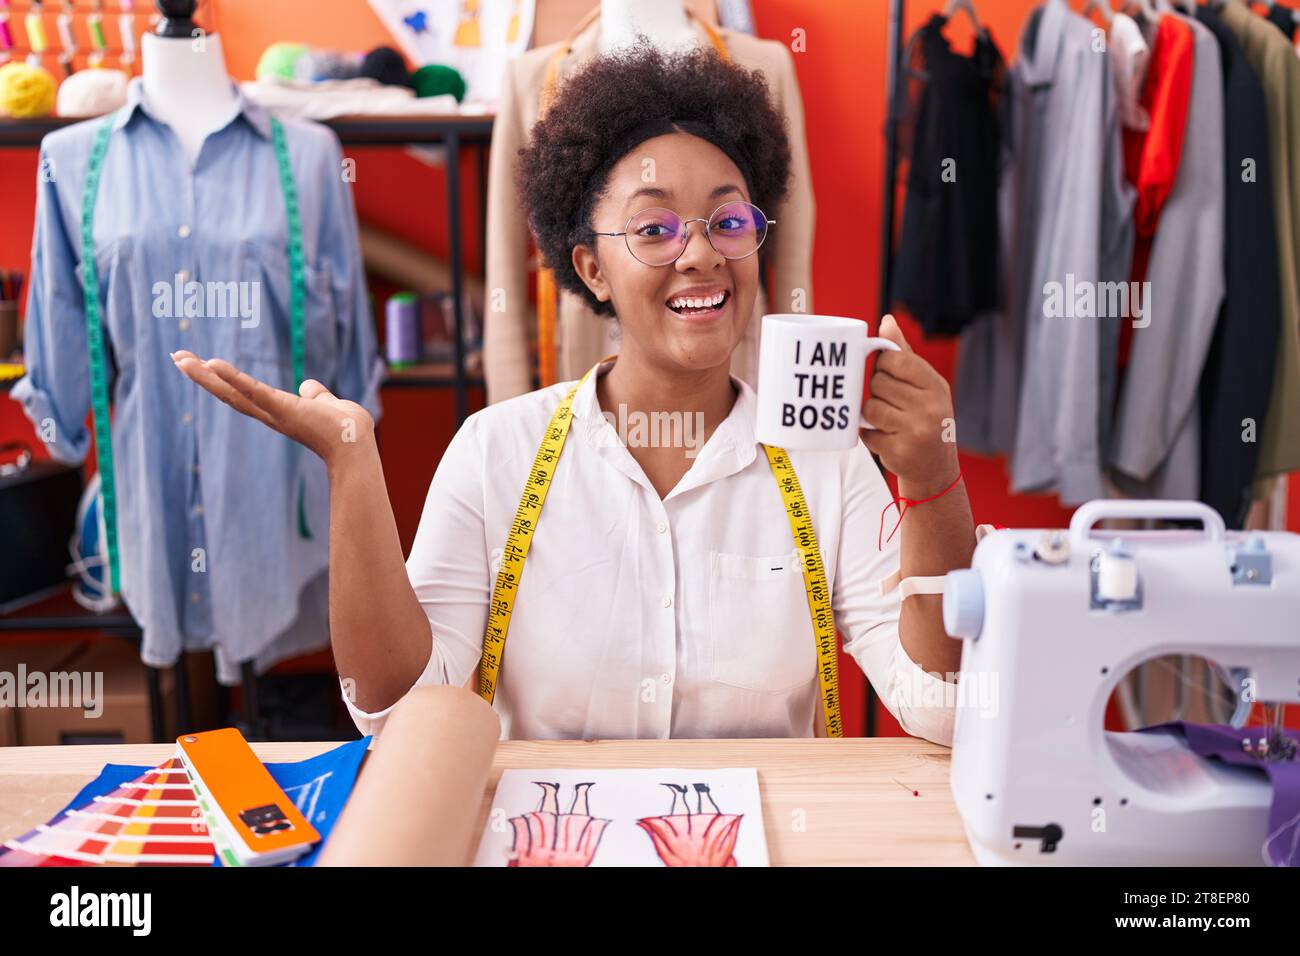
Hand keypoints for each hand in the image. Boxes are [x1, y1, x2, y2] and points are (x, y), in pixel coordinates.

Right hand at [170, 350, 373, 470]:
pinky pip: (253, 391)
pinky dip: (233, 378)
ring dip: (205, 376)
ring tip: (181, 359)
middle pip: (228, 393)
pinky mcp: (283, 408)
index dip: (222, 381)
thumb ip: (317, 396)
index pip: (243, 394)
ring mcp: (274, 412)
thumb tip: (308, 386)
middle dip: (202, 377)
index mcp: (278, 411)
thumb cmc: (347, 430)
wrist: (356, 446)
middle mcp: (269, 414)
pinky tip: (213, 364)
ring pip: (232, 393)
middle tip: (177, 358)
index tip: (202, 364)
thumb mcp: (328, 405)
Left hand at [860, 314, 959, 495]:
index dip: (883, 365)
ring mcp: (915, 432)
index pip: (895, 360)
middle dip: (878, 391)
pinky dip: (870, 434)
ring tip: (889, 420)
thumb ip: (903, 354)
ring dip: (872, 413)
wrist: (936, 468)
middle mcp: (930, 408)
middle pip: (879, 383)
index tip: (888, 373)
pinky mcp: (899, 452)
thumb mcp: (924, 385)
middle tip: (892, 402)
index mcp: (936, 386)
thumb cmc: (926, 417)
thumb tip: (886, 321)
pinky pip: (867, 433)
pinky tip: (888, 438)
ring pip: (870, 408)